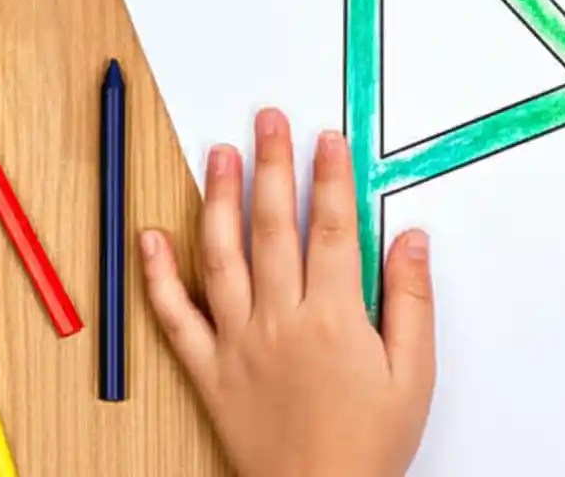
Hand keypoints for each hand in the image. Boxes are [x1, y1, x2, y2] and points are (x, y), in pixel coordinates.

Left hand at [139, 108, 435, 476]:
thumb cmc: (368, 445)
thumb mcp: (414, 376)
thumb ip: (412, 302)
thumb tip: (410, 240)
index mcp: (333, 318)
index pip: (331, 228)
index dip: (329, 177)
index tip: (326, 139)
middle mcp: (279, 320)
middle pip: (273, 226)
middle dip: (272, 166)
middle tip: (268, 120)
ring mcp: (237, 342)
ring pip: (222, 255)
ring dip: (219, 199)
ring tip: (218, 155)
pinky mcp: (208, 369)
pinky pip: (174, 316)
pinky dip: (157, 276)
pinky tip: (151, 236)